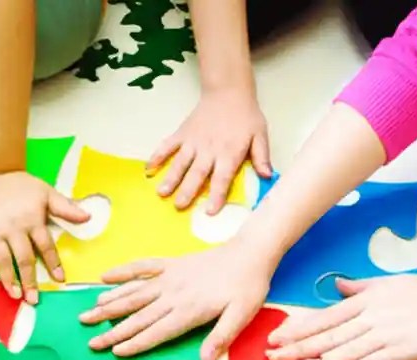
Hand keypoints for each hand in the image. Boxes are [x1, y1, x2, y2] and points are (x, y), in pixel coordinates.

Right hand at [0, 170, 88, 303]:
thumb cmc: (20, 184)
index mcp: (31, 221)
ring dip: (7, 277)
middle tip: (33, 299)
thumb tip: (88, 217)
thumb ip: (66, 207)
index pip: (45, 246)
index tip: (59, 280)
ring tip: (13, 294)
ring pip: (1, 257)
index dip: (53, 264)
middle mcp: (13, 228)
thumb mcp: (45, 191)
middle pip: (23, 258)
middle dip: (29, 280)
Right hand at [79, 243, 272, 359]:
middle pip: (138, 315)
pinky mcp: (170, 264)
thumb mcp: (242, 315)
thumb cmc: (247, 286)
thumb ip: (221, 337)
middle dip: (112, 329)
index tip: (114, 350)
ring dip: (109, 304)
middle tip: (90, 340)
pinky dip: (122, 273)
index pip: (156, 331)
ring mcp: (169, 277)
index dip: (135, 342)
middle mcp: (173, 294)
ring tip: (87, 314)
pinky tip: (104, 279)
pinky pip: (141, 267)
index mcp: (189, 310)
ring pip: (133, 293)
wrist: (250, 252)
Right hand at [148, 87, 271, 212]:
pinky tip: (149, 169)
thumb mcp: (260, 135)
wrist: (228, 91)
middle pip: (197, 173)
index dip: (216, 195)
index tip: (210, 211)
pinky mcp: (183, 133)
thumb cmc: (246, 116)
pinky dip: (157, 156)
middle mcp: (209, 149)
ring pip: (180, 162)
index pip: (222, 178)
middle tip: (179, 206)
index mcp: (229, 152)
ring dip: (170, 178)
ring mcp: (193, 141)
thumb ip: (262, 156)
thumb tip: (267, 175)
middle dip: (188, 190)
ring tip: (161, 193)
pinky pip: (168, 145)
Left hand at [267, 276, 416, 359]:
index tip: (276, 339)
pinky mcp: (399, 353)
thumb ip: (363, 286)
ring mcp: (383, 335)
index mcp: (367, 299)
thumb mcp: (395, 284)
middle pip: (325, 336)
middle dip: (294, 348)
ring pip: (338, 352)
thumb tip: (337, 284)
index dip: (298, 329)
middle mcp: (370, 316)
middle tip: (270, 359)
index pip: (324, 317)